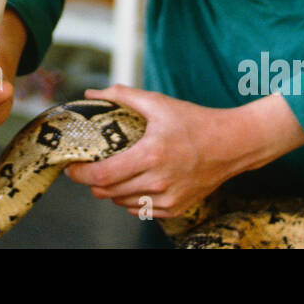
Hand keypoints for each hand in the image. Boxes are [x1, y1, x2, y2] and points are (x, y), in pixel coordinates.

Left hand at [63, 85, 250, 217]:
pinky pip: (141, 210)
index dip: (80, 174)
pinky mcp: (176, 208)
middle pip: (108, 192)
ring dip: (110, 191)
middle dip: (91, 182)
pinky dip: (131, 199)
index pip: (102, 175)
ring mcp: (168, 198)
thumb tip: (91, 94)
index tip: (70, 167)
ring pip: (122, 203)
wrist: (233, 145)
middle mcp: (159, 181)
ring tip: (111, 173)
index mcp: (151, 155)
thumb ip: (123, 96)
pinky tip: (132, 183)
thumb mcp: (159, 104)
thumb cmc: (195, 122)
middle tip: (87, 168)